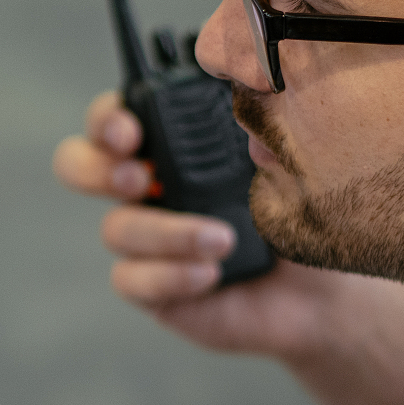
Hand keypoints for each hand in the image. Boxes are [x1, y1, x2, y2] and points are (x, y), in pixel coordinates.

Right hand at [54, 91, 403, 404]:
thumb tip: (245, 111)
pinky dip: (168, 274)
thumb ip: (264, 129)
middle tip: (137, 176)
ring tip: (221, 240)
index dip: (108, 118)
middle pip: (78, 165)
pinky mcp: (152, 286)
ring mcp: (146, 238)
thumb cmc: (306, 215)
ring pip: (116, 228)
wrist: (325, 293)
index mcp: (172, 143)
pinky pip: (130, 279)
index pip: (115, 117)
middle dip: (96, 167)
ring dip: (165, 231)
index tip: (130, 130)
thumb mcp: (292, 161)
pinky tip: (209, 274)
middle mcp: (148, 186)